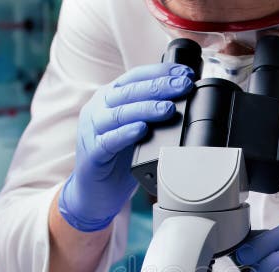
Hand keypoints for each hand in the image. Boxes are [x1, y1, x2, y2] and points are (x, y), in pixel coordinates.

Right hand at [58, 63, 194, 231]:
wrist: (94, 192)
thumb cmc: (119, 158)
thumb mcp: (137, 130)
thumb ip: (152, 114)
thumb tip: (185, 101)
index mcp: (110, 98)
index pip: (135, 76)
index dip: (161, 72)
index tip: (186, 73)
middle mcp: (99, 109)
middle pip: (129, 91)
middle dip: (159, 86)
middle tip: (183, 86)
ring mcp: (92, 130)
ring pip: (119, 113)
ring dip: (146, 108)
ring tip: (168, 109)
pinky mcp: (92, 153)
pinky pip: (108, 141)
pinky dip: (126, 134)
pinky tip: (141, 130)